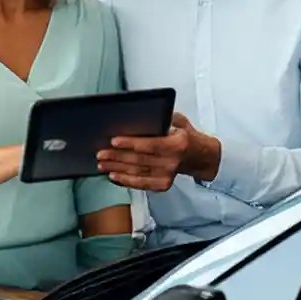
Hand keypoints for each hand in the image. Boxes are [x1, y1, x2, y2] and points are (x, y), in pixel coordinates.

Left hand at [97, 113, 220, 191]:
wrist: (200, 157)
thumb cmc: (185, 136)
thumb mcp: (180, 122)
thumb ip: (164, 117)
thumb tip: (142, 114)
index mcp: (177, 144)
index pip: (150, 144)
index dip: (130, 143)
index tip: (113, 141)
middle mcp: (172, 162)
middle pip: (139, 160)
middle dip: (117, 157)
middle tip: (100, 153)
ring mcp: (168, 176)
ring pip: (137, 172)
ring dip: (117, 168)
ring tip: (102, 164)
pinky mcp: (163, 185)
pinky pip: (141, 184)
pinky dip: (126, 181)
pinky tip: (113, 176)